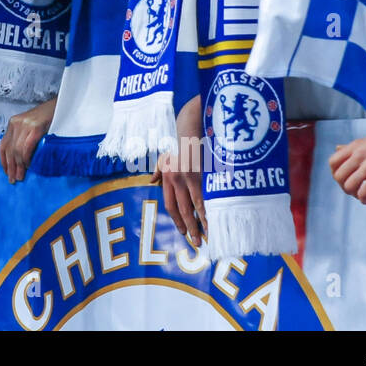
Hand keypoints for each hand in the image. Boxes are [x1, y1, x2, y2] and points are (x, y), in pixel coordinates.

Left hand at [0, 97, 55, 182]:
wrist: (61, 105)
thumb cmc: (48, 118)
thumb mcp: (31, 126)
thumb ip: (23, 138)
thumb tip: (19, 159)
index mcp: (13, 123)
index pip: (3, 144)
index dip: (3, 160)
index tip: (6, 172)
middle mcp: (16, 123)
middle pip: (9, 149)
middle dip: (11, 166)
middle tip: (13, 179)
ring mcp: (25, 125)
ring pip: (17, 150)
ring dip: (19, 166)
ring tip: (21, 176)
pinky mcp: (35, 127)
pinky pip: (27, 147)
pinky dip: (27, 158)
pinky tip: (29, 165)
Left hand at [151, 97, 206, 246]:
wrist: (192, 122)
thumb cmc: (181, 137)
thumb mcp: (166, 153)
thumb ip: (159, 168)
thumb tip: (151, 181)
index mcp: (167, 176)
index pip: (169, 204)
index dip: (176, 220)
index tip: (182, 232)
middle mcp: (175, 178)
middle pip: (180, 209)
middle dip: (189, 227)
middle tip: (197, 243)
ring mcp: (188, 177)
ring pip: (194, 206)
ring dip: (200, 223)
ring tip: (208, 237)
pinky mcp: (201, 173)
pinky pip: (205, 196)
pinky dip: (209, 210)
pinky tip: (214, 219)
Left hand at [329, 134, 365, 204]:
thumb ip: (352, 147)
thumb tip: (337, 148)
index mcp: (354, 147)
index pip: (333, 162)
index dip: (335, 172)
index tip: (344, 178)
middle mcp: (358, 156)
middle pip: (338, 176)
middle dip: (344, 186)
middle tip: (354, 190)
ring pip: (349, 186)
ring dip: (354, 194)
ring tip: (362, 195)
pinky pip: (362, 192)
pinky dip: (364, 199)